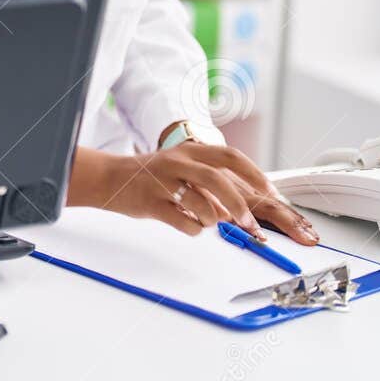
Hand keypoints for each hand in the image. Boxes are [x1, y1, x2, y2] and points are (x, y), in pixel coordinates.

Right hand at [71, 144, 319, 244]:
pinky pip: (184, 223)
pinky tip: (186, 223)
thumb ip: (212, 184)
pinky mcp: (151, 203)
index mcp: (190, 151)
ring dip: (211, 220)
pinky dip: (193, 229)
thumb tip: (240, 207)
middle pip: (217, 180)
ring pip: (202, 206)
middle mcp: (177, 162)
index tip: (271, 193)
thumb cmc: (152, 176)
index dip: (253, 174)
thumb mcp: (183, 170)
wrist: (109, 178)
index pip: (229, 157)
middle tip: (249, 224)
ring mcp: (162, 182)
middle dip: (238, 205)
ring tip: (204, 220)